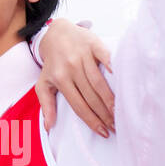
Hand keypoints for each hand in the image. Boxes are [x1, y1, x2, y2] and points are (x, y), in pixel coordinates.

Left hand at [35, 19, 114, 135]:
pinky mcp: (93, 44)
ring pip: (99, 81)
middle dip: (104, 114)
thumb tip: (49, 127)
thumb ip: (46, 105)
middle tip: (116, 127)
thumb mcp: (43, 83)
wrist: (55, 33)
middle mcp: (71, 68)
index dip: (92, 120)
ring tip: (120, 112)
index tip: (103, 133)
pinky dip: (112, 66)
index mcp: (60, 79)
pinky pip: (105, 56)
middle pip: (91, 96)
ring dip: (110, 99)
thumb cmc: (52, 62)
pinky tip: (121, 78)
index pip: (78, 105)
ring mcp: (82, 55)